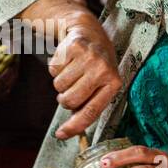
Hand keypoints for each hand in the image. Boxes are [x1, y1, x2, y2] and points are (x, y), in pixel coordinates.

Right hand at [50, 11, 122, 139]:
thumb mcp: (101, 85)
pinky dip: (56, 69)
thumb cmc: (95, 66)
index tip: (60, 135)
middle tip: (72, 89)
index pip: (91, 111)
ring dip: (61, 84)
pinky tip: (67, 61)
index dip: (74, 126)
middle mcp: (103, 69)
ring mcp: (88, 57)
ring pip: (59, 86)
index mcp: (114, 83)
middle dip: (65, 99)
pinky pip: (53, 70)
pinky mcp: (73, 47)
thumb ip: (87, 107)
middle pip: (70, 100)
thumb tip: (65, 133)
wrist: (90, 32)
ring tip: (72, 72)